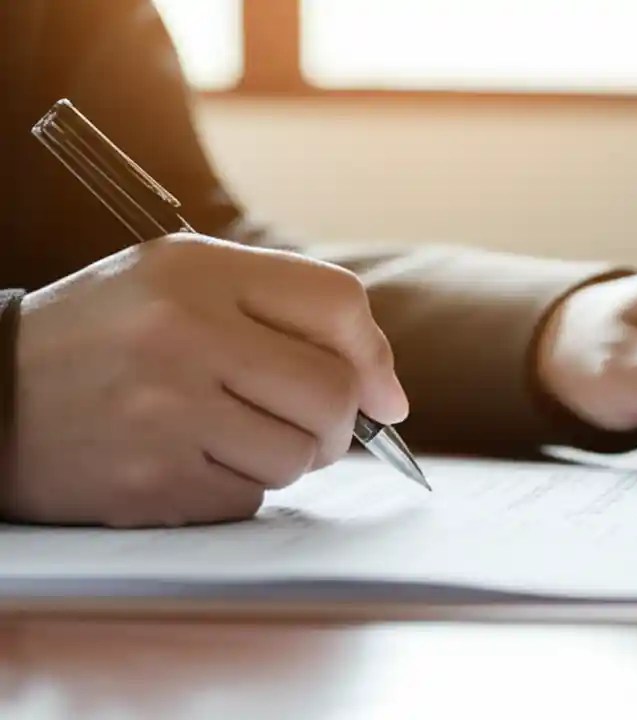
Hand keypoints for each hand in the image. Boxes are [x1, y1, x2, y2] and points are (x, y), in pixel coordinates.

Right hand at [5, 234, 407, 526]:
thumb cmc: (110, 336)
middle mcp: (181, 336)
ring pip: (299, 456)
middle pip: (333, 393)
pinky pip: (251, 499)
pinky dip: (241, 488)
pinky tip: (194, 461)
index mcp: (194, 271)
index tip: (380, 392)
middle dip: (339, 421)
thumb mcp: (184, 281)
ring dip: (288, 457)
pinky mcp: (151, 483)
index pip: (336, 302)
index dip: (374, 354)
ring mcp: (164, 414)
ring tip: (236, 435)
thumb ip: (291, 311)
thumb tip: (392, 398)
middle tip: (306, 422)